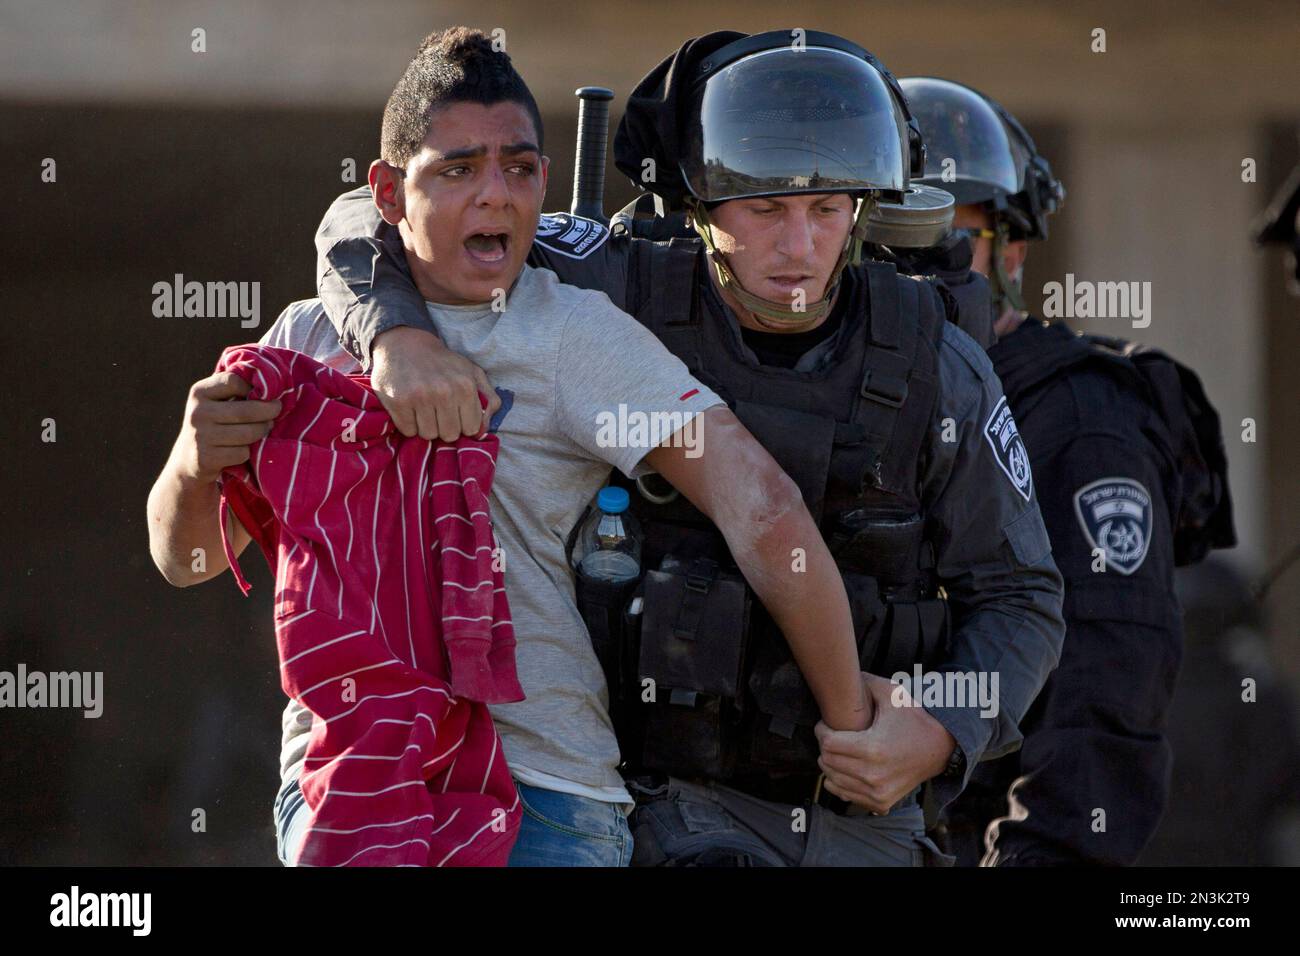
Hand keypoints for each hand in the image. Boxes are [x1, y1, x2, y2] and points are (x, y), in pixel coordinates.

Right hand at [171, 372, 280, 484]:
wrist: (188, 459)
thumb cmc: (212, 423)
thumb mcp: (215, 401)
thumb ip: (233, 389)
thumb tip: (270, 385)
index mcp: (199, 392)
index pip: (233, 381)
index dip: (254, 387)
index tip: (263, 394)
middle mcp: (198, 413)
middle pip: (246, 410)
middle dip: (269, 411)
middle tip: (276, 411)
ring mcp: (200, 436)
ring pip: (248, 433)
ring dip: (262, 431)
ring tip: (265, 428)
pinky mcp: (206, 458)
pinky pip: (242, 453)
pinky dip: (249, 452)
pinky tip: (244, 449)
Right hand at [371, 326, 500, 441]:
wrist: (405, 344)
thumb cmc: (443, 363)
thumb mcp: (473, 373)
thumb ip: (489, 400)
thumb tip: (483, 431)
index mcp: (465, 386)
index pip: (471, 429)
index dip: (462, 423)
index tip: (455, 412)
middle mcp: (444, 392)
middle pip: (449, 435)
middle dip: (444, 426)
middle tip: (436, 410)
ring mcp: (419, 397)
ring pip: (428, 435)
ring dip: (425, 426)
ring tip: (422, 409)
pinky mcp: (398, 401)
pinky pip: (408, 431)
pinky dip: (408, 424)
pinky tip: (409, 408)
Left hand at [813, 673, 956, 814]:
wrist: (940, 749)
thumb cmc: (914, 719)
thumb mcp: (892, 693)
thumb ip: (864, 681)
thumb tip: (839, 671)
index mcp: (873, 749)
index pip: (827, 743)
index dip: (821, 730)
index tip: (827, 723)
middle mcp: (873, 775)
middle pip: (827, 761)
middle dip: (825, 745)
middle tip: (833, 734)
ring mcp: (876, 793)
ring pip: (831, 779)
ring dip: (830, 763)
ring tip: (840, 749)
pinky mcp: (880, 803)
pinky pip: (844, 794)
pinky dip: (840, 781)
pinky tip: (847, 767)